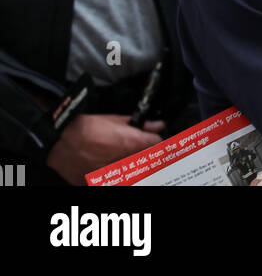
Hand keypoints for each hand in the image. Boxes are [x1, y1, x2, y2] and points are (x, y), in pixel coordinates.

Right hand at [46, 113, 164, 186]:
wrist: (60, 143)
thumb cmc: (85, 128)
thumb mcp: (114, 120)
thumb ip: (139, 124)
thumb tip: (157, 125)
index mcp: (129, 143)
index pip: (156, 145)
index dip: (157, 141)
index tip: (155, 139)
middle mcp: (124, 161)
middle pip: (146, 160)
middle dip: (146, 155)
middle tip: (138, 149)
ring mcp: (113, 176)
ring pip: (133, 173)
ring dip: (132, 166)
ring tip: (121, 157)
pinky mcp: (100, 185)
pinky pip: (116, 181)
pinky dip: (118, 176)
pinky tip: (111, 167)